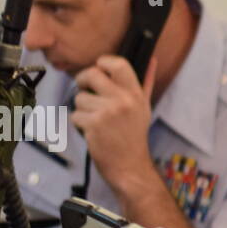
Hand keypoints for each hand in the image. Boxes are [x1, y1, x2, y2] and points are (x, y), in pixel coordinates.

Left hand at [69, 54, 159, 201]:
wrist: (130, 167)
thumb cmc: (134, 137)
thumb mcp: (144, 108)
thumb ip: (145, 83)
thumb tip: (152, 60)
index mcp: (135, 94)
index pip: (119, 64)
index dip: (103, 63)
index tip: (99, 70)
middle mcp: (123, 101)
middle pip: (92, 74)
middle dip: (83, 80)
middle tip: (85, 90)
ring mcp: (108, 113)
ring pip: (79, 98)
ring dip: (82, 109)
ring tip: (95, 121)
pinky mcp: (93, 125)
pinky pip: (75, 115)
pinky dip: (79, 124)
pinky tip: (91, 132)